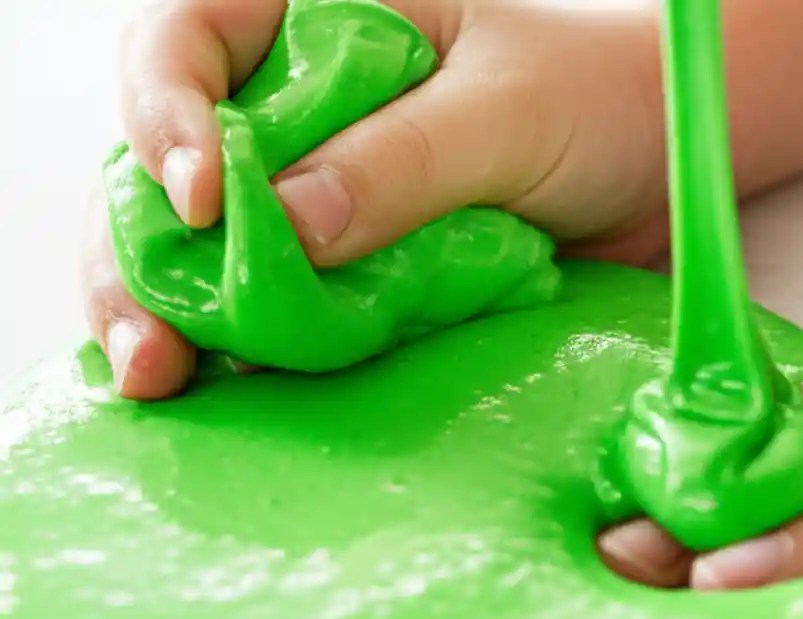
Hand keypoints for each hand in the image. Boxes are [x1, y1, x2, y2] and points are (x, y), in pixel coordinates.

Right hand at [86, 0, 670, 398]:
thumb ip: (402, 162)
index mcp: (313, 19)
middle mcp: (290, 105)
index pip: (183, 42)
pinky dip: (237, 345)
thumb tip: (284, 226)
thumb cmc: (594, 102)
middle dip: (134, 244)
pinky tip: (210, 389)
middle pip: (158, 161)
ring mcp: (309, 192)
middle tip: (143, 334)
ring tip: (156, 377)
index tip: (200, 196)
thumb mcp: (508, 114)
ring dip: (166, 309)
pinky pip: (267, 303)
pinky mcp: (341, 268)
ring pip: (195, 245)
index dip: (163, 113)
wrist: (659, 169)